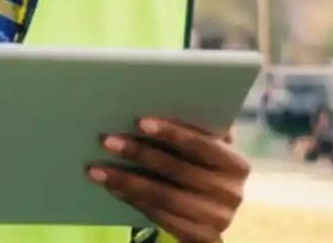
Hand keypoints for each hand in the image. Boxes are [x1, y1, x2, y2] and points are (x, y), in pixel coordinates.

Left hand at [88, 118, 248, 242]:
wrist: (212, 214)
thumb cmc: (202, 168)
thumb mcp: (205, 151)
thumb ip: (191, 131)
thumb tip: (146, 102)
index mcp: (235, 163)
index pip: (202, 144)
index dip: (171, 132)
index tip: (139, 121)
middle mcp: (230, 192)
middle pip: (177, 170)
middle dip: (139, 153)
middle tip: (107, 141)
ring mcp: (217, 219)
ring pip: (163, 196)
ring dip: (126, 181)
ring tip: (97, 169)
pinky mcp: (200, 237)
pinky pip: (159, 216)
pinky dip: (132, 200)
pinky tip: (112, 188)